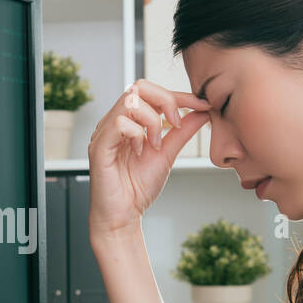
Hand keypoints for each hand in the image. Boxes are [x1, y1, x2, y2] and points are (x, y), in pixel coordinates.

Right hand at [87, 80, 208, 237]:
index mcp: (130, 122)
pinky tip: (140, 151)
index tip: (202, 105)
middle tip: (177, 123)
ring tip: (156, 144)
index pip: (151, 93)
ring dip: (153, 121)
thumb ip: (182, 132)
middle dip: (166, 100)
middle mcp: (115, 122)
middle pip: (138, 86)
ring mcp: (105, 132)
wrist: (123, 216)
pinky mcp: (99, 146)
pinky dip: (138, 134)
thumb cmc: (138, 188)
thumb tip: (202, 112)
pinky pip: (120, 123)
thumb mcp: (167, 154)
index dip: (178, 95)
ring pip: (130, 101)